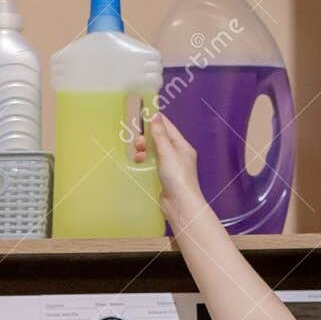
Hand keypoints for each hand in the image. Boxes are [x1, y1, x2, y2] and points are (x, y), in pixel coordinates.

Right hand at [134, 112, 210, 230]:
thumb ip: (160, 134)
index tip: (143, 114)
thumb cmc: (177, 176)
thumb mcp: (167, 152)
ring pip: (154, 152)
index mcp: (182, 146)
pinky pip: (152, 164)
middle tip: (138, 143)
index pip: (168, 128)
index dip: (156, 121)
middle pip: (159, 140)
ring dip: (144, 151)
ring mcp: (170, 167)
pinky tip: (138, 163)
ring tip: (138, 155)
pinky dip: (144, 161)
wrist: (180, 204)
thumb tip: (155, 115)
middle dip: (147, 139)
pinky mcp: (163, 177)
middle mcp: (177, 155)